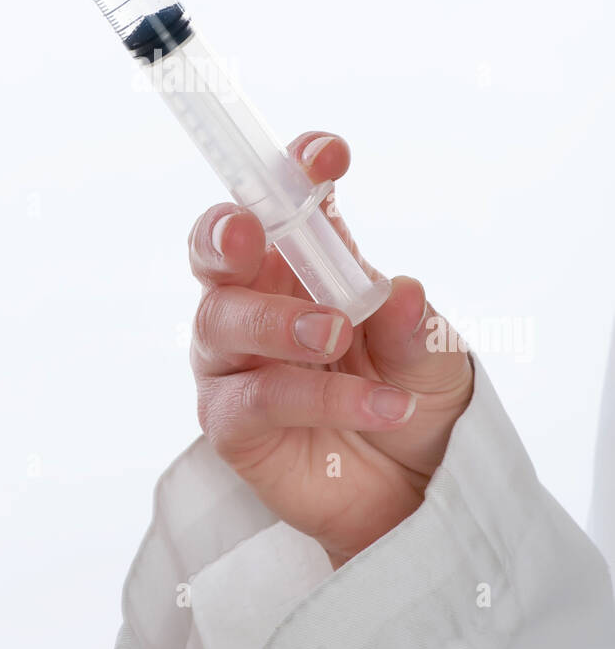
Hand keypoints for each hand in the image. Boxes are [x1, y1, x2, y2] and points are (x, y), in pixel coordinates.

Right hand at [188, 131, 472, 567]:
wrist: (412, 493)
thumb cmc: (412, 397)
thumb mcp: (433, 355)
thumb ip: (413, 324)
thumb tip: (399, 290)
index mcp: (304, 260)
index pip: (285, 199)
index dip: (295, 168)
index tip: (327, 155)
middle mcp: (257, 297)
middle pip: (215, 247)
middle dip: (224, 230)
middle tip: (252, 233)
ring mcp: (236, 360)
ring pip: (223, 319)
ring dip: (280, 322)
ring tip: (337, 334)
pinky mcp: (231, 421)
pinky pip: (257, 397)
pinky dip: (318, 394)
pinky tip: (378, 403)